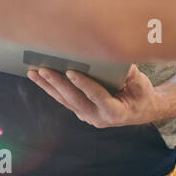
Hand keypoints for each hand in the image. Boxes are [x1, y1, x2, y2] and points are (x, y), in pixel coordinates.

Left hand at [26, 64, 166, 127]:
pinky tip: (39, 78)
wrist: (140, 110)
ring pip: (65, 101)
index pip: (98, 97)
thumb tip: (114, 56)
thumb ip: (129, 74)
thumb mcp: (141, 84)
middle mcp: (98, 118)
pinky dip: (51, 89)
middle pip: (75, 100)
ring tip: (34, 72)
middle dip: (58, 84)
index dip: (84, 85)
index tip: (71, 72)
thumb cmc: (141, 94)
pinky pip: (64, 100)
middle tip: (44, 70)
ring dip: (48, 86)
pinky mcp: (81, 111)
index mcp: (115, 112)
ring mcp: (88, 116)